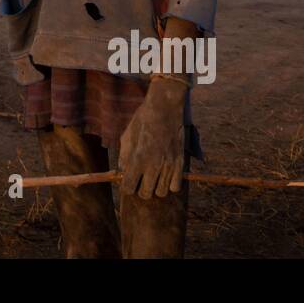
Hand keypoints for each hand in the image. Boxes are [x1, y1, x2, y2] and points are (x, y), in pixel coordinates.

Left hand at [117, 77, 186, 198]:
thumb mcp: (127, 136)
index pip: (128, 188)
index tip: (127, 182)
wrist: (165, 108)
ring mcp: (169, 165)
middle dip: (140, 189)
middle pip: (145, 194)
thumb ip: (124, 157)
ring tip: (153, 177)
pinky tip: (165, 175)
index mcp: (137, 159)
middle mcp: (153, 165)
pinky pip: (175, 186)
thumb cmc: (142, 120)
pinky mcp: (180, 162)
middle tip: (140, 179)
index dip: (126, 187)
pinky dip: (170, 184)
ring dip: (155, 187)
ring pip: (161, 192)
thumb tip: (123, 171)